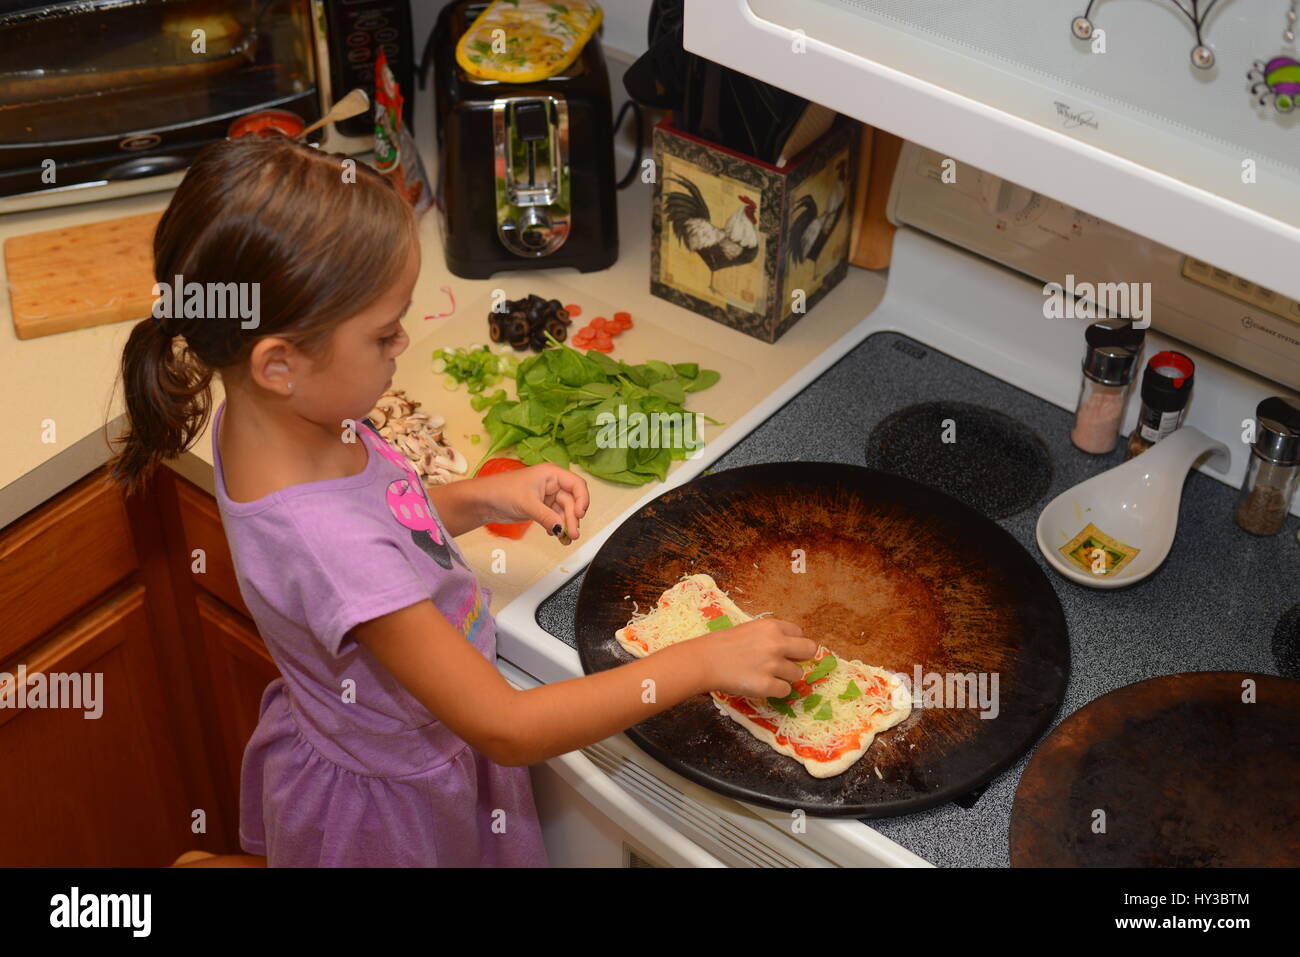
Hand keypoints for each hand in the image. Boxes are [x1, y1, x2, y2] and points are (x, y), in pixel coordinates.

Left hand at [476, 463, 589, 541]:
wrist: (484, 501)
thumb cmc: (502, 491)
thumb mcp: (528, 504)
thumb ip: (547, 517)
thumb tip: (562, 529)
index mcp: (551, 474)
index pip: (576, 485)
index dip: (582, 499)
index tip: (580, 514)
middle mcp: (552, 484)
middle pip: (571, 502)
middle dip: (572, 519)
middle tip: (572, 534)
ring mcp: (547, 497)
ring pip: (564, 512)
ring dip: (565, 526)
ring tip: (565, 539)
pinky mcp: (541, 508)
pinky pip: (555, 518)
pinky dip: (556, 527)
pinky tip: (554, 535)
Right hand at [698, 618, 819, 698]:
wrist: (704, 660)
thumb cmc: (723, 644)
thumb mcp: (750, 629)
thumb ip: (771, 636)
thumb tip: (793, 649)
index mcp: (772, 626)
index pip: (799, 634)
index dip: (792, 643)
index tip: (783, 650)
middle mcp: (776, 643)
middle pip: (809, 650)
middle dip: (801, 658)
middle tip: (788, 664)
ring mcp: (772, 665)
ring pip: (797, 674)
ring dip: (785, 676)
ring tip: (766, 675)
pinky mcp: (766, 685)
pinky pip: (785, 691)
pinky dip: (775, 690)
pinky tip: (761, 685)